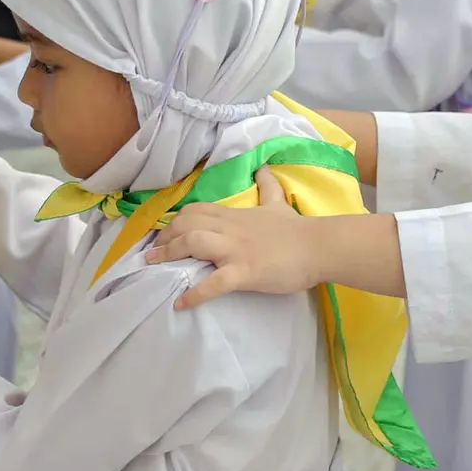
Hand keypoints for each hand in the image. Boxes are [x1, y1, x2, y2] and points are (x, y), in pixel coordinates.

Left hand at [147, 168, 326, 308]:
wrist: (318, 246)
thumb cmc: (297, 229)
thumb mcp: (277, 203)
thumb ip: (267, 186)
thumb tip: (264, 167)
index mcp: (234, 215)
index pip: (195, 211)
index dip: (174, 222)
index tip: (164, 235)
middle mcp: (229, 229)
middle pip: (186, 224)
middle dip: (165, 239)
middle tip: (153, 255)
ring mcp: (236, 250)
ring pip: (193, 243)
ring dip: (170, 255)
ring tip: (155, 269)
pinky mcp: (245, 272)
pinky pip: (214, 283)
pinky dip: (195, 294)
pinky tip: (182, 303)